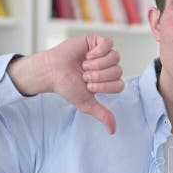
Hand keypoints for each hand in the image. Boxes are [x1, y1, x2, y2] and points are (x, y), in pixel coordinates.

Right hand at [8, 35, 123, 133]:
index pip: (119, 85)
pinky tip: (87, 56)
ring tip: (84, 66)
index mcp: (108, 81)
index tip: (88, 86)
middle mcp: (108, 67)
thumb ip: (102, 114)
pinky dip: (98, 51)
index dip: (105, 87)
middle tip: (84, 76)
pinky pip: (108, 44)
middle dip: (99, 76)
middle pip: (118, 71)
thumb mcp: (86, 104)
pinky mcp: (97, 42)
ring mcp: (103, 53)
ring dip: (97, 64)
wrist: (52, 72)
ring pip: (115, 58)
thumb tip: (113, 131)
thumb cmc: (68, 87)